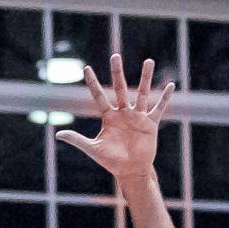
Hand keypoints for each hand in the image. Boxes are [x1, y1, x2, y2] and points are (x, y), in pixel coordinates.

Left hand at [56, 55, 172, 181]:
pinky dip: (164, 98)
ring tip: (148, 61)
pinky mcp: (150, 123)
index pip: (99, 96)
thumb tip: (58, 134)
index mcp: (109, 117)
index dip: (93, 83)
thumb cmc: (111, 161)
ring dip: (145, 78)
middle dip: (117, 72)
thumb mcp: (93, 149)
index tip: (86, 68)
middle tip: (115, 56)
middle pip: (120, 88)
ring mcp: (138, 117)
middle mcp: (123, 113)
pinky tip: (170, 86)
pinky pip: (158, 108)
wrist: (130, 171)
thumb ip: (77, 139)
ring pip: (142, 93)